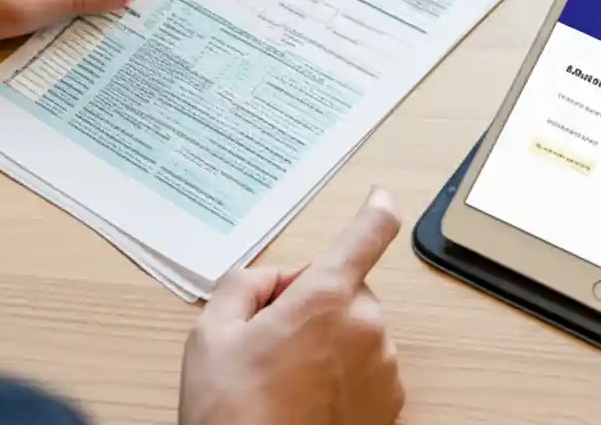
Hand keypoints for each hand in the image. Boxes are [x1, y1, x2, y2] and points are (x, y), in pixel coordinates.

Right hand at [180, 190, 405, 424]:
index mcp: (326, 297)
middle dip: (312, 299)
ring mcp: (383, 366)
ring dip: (326, 339)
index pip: (368, 234)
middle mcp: (366, 326)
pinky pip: (366, 365)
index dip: (376, 210)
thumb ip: (244, 284)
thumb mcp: (211, 334)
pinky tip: (305, 398)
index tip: (381, 198)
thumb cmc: (233, 416)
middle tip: (269, 338)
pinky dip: (342, 373)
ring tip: (282, 379)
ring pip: (355, 329)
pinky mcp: (389, 400)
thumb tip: (270, 279)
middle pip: (346, 288)